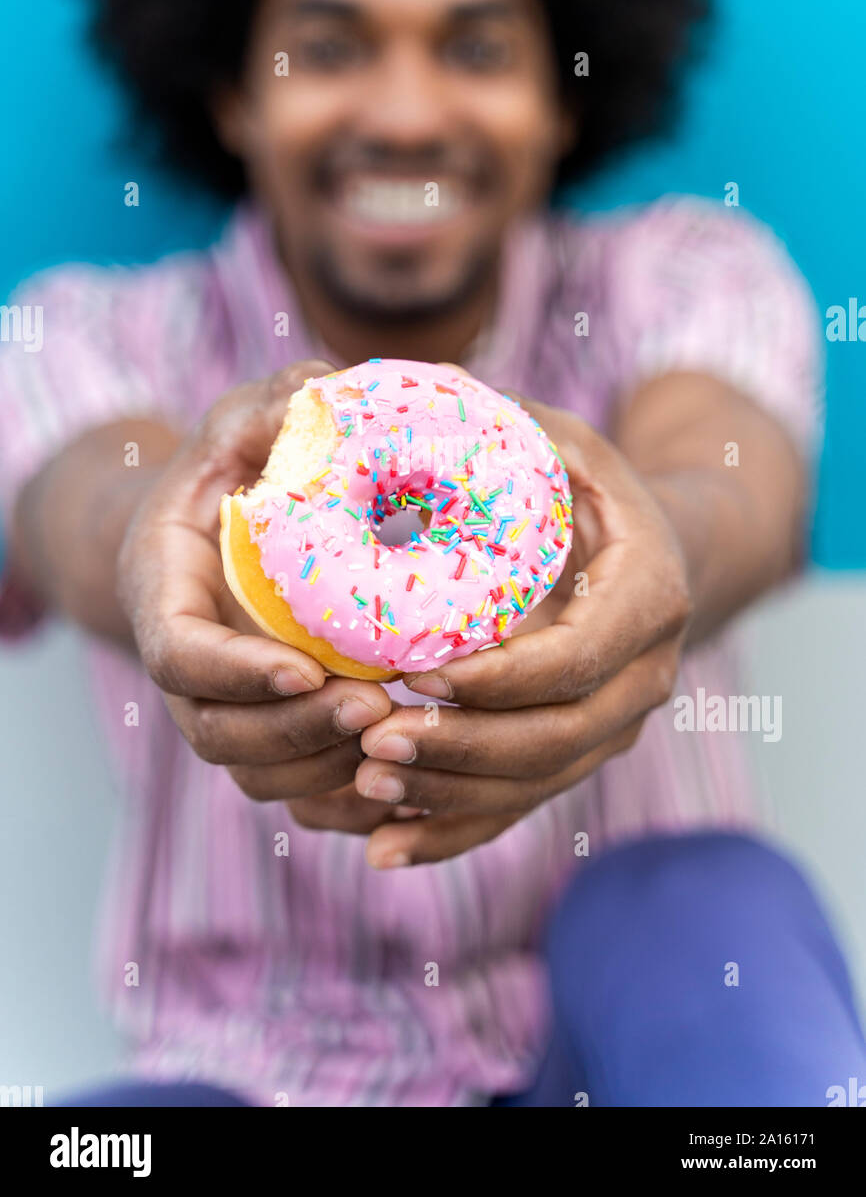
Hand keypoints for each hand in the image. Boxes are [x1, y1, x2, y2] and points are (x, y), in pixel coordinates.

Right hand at [117, 360, 402, 831]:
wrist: (231, 517)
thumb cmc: (240, 461)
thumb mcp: (250, 420)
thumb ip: (278, 406)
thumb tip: (327, 393)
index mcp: (164, 591)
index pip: (181, 656)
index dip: (236, 673)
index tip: (306, 670)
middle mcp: (187, 660)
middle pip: (219, 732)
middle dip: (295, 732)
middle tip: (377, 708)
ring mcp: (225, 701)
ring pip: (255, 771)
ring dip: (322, 766)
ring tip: (397, 734)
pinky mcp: (267, 725)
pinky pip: (290, 784)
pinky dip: (337, 789)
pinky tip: (400, 765)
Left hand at [354, 396, 693, 868]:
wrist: (647, 547)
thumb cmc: (583, 483)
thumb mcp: (557, 440)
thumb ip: (493, 429)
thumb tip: (369, 396)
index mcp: (647, 598)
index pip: (574, 659)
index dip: (499, 677)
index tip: (417, 673)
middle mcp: (643, 676)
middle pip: (557, 739)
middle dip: (461, 748)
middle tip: (371, 741)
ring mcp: (613, 725)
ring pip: (535, 783)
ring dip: (449, 795)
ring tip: (363, 784)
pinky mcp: (576, 754)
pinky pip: (520, 807)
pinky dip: (454, 833)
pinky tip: (383, 847)